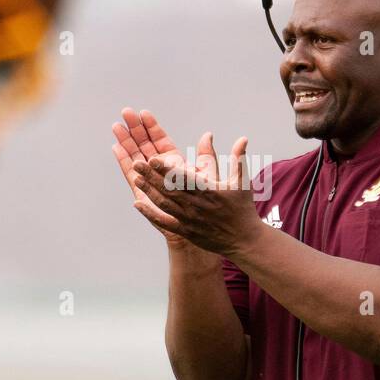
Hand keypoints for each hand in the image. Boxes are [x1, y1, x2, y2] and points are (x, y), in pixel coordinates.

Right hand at [110, 108, 198, 246]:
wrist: (199, 227)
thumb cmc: (208, 204)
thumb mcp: (209, 177)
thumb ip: (206, 157)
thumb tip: (208, 135)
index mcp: (174, 164)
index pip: (160, 141)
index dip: (152, 127)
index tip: (144, 113)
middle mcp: (160, 170)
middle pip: (145, 145)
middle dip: (136, 128)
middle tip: (126, 112)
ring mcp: (150, 180)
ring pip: (136, 156)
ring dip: (126, 141)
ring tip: (117, 125)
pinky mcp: (142, 190)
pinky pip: (132, 173)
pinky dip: (124, 160)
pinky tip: (116, 148)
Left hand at [132, 134, 261, 256]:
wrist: (244, 240)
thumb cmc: (243, 209)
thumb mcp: (242, 182)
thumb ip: (238, 159)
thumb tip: (243, 138)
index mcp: (209, 192)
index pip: (183, 178)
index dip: (167, 169)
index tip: (153, 158)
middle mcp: (196, 206)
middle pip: (169, 189)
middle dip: (152, 176)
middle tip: (137, 164)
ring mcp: (189, 220)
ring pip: (164, 203)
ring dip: (149, 190)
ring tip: (136, 178)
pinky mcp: (185, 231)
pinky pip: (164, 222)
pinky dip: (150, 213)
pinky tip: (137, 204)